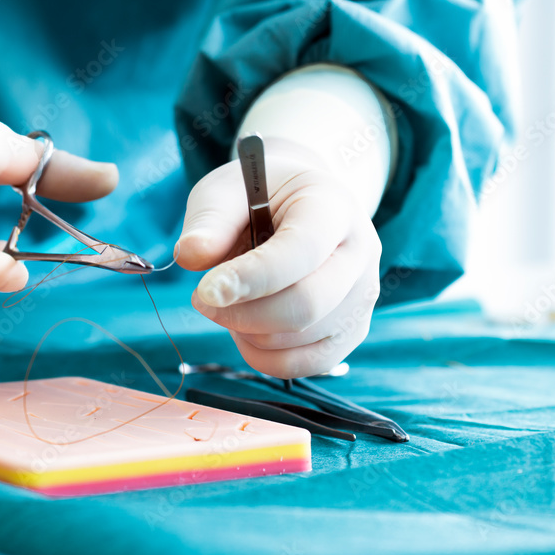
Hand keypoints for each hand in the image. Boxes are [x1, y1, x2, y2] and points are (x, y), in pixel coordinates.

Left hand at [174, 141, 381, 377]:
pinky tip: (246, 327)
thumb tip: (190, 255)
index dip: (250, 278)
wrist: (300, 206)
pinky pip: (306, 364)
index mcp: (334, 206)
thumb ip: (209, 219)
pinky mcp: (352, 331)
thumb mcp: (227, 190)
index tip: (205, 290)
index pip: (301, 251)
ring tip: (227, 303)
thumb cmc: (260, 198)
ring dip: (247, 332)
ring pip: (302, 340)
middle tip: (203, 299)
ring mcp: (363, 296)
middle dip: (242, 313)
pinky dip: (264, 356)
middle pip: (306, 305)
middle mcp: (360, 253)